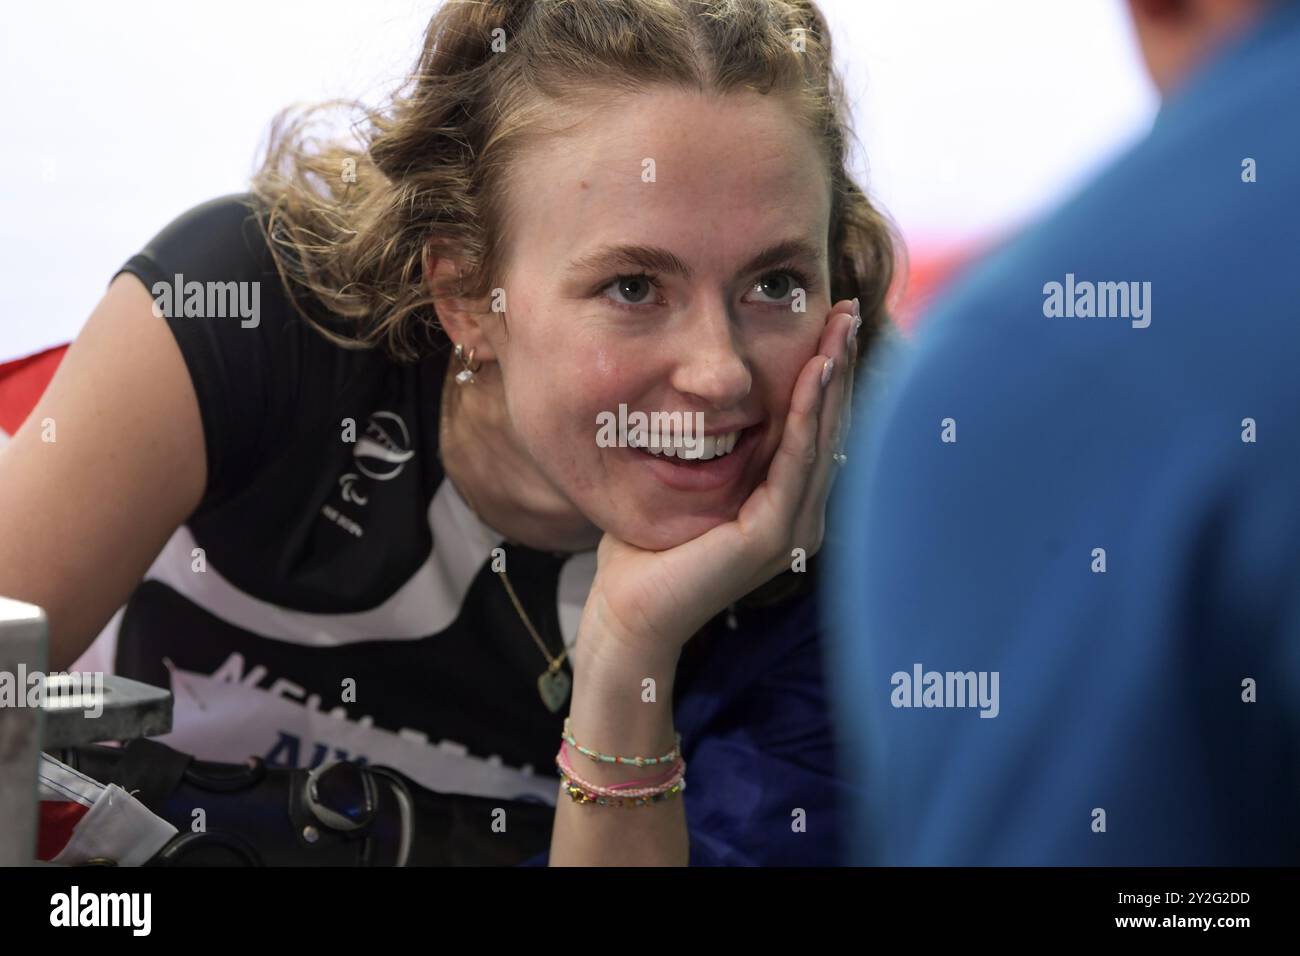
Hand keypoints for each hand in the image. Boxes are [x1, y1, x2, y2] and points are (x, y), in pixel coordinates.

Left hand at [576, 297, 862, 668]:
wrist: (629, 608)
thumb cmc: (649, 548)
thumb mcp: (689, 479)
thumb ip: (714, 445)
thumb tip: (711, 392)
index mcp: (788, 504)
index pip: (815, 428)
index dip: (825, 374)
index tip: (831, 321)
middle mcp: (802, 516)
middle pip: (829, 427)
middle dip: (838, 365)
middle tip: (846, 309)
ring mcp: (793, 528)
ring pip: (820, 439)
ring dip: (831, 380)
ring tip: (838, 330)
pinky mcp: (773, 537)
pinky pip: (795, 462)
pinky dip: (805, 415)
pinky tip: (812, 374)